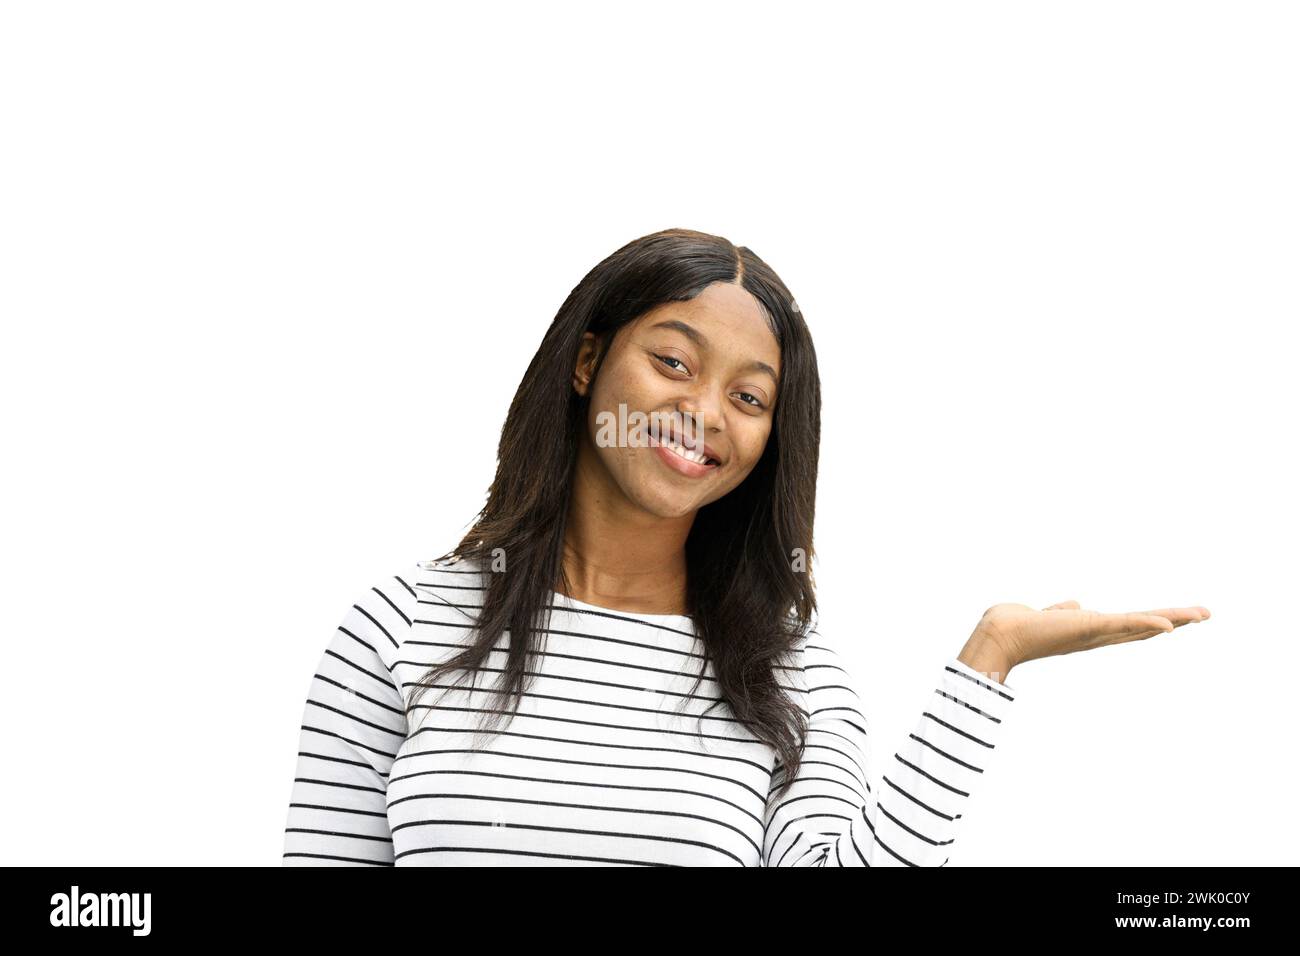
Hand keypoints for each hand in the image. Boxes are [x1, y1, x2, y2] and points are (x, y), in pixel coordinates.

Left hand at [971, 600, 1211, 669]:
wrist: (999, 634)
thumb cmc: (1018, 627)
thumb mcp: (1048, 615)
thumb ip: (1063, 611)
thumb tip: (1073, 605)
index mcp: (1090, 631)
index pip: (1130, 625)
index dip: (1155, 621)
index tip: (1178, 617)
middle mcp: (1097, 635)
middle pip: (1144, 627)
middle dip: (1175, 620)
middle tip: (1205, 613)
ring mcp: (1094, 633)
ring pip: (1141, 626)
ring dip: (1172, 619)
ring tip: (1200, 614)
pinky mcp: (1087, 627)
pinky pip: (1122, 625)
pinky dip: (1145, 623)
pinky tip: (1168, 624)